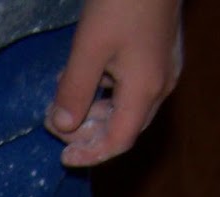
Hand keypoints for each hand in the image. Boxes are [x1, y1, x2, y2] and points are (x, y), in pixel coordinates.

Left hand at [45, 0, 182, 167]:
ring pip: (127, 108)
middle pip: (124, 128)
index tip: (63, 158)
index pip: (118, 142)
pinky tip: (83, 77)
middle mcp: (161, 86)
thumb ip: (75, 90)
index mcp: (145, 90)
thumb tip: (62, 127)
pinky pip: (131, 88)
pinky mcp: (159, 55)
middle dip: (87, 134)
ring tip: (63, 94)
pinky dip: (105, 94)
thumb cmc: (121, 3)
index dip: (90, 155)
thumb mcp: (88, 48)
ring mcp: (164, 70)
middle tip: (55, 120)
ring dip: (94, 112)